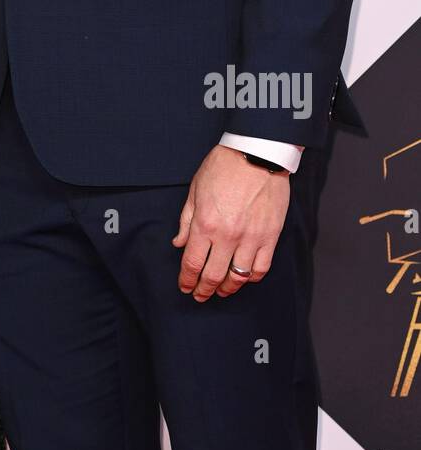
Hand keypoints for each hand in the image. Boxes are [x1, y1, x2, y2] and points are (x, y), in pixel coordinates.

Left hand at [172, 145, 289, 301]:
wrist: (256, 153)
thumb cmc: (223, 166)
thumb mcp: (195, 189)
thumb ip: (186, 220)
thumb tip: (178, 243)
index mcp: (205, 223)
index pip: (192, 263)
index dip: (186, 280)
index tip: (185, 286)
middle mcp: (227, 235)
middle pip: (213, 276)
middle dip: (204, 290)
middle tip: (200, 295)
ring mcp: (251, 238)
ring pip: (238, 277)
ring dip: (227, 288)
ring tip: (221, 291)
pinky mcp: (270, 236)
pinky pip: (261, 268)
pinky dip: (252, 278)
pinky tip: (244, 278)